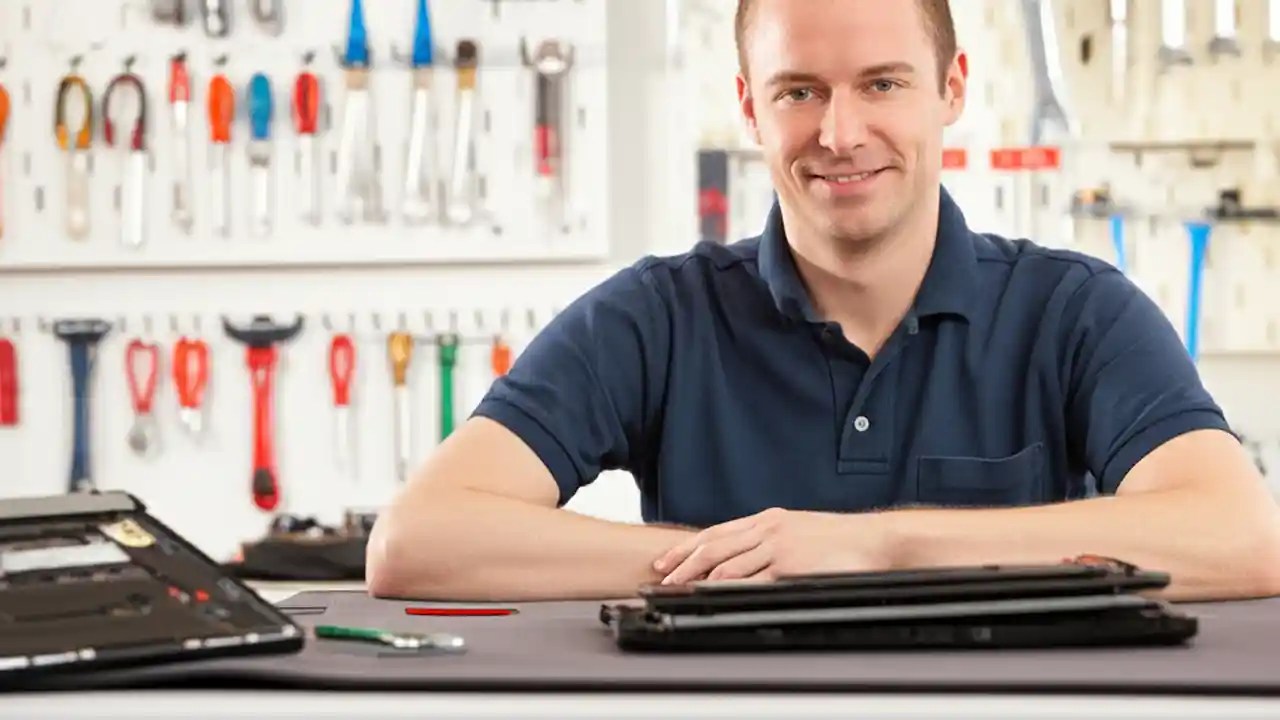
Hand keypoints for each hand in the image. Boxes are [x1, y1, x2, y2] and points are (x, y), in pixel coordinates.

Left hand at [651, 507, 892, 584]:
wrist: (872, 541)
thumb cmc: (839, 539)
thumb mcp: (797, 529)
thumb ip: (769, 540)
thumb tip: (744, 557)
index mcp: (768, 519)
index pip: (717, 532)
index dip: (688, 546)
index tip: (668, 558)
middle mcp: (768, 529)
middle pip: (714, 546)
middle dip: (683, 562)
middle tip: (662, 576)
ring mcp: (778, 547)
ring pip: (726, 563)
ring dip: (698, 578)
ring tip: (679, 590)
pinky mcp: (790, 567)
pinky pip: (751, 580)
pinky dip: (727, 588)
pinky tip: (712, 595)